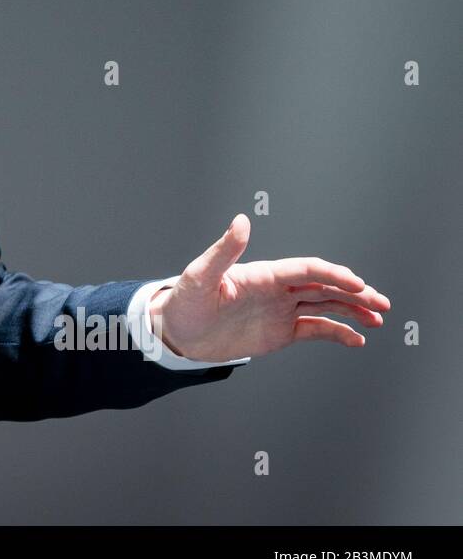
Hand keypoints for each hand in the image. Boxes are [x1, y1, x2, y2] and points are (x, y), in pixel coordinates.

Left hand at [148, 214, 389, 361]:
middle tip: (381, 303)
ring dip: (352, 310)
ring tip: (378, 319)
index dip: (332, 275)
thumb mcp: (200, 276)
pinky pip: (314, 330)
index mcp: (263, 275)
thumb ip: (223, 250)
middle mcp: (277, 290)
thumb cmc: (184, 302)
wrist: (176, 332)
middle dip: (354, 293)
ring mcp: (280, 310)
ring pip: (325, 306)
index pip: (305, 270)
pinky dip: (337, 333)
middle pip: (323, 287)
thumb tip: (242, 220)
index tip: (356, 283)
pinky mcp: (279, 331)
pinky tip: (356, 339)